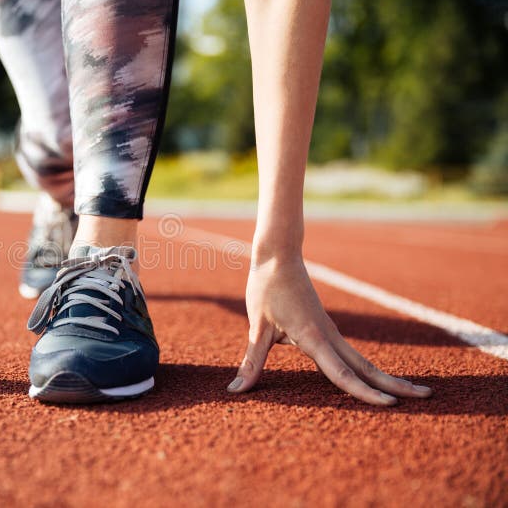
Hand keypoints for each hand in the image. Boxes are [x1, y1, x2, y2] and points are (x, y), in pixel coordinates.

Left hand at [228, 256, 431, 404]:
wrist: (278, 255)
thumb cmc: (267, 288)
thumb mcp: (257, 328)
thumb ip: (251, 363)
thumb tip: (235, 391)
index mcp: (314, 337)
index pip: (342, 373)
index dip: (364, 393)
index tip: (389, 407)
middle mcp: (329, 335)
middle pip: (366, 367)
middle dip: (394, 385)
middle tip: (427, 398)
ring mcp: (330, 331)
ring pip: (361, 360)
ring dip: (384, 376)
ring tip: (412, 390)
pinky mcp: (325, 327)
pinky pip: (349, 353)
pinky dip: (364, 368)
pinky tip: (371, 377)